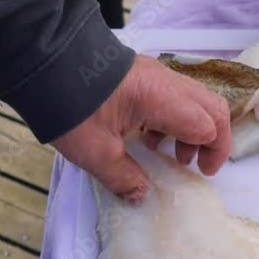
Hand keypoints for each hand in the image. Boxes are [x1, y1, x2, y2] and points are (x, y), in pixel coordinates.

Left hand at [52, 54, 230, 200]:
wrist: (45, 63)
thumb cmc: (72, 108)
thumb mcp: (95, 152)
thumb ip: (123, 177)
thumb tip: (140, 195)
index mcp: (163, 100)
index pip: (208, 125)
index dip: (213, 151)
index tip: (201, 173)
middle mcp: (166, 82)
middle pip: (211, 107)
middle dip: (212, 137)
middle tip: (196, 163)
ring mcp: (155, 74)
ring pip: (194, 99)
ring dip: (192, 127)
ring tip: (168, 152)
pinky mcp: (141, 73)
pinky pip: (173, 95)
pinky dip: (172, 117)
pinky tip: (147, 135)